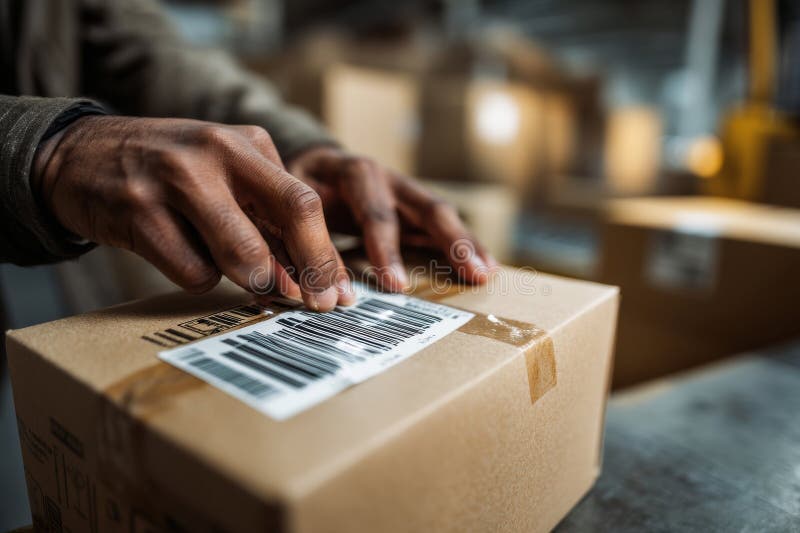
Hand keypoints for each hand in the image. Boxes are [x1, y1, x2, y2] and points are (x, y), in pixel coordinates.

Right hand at [33, 116, 354, 310]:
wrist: (78, 156)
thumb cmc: (166, 177)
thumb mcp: (220, 178)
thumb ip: (262, 221)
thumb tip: (305, 282)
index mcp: (248, 143)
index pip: (305, 204)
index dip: (327, 255)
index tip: (341, 295)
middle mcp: (219, 151)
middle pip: (295, 213)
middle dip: (313, 269)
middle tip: (317, 305)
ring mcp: (178, 177)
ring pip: (244, 254)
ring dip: (251, 281)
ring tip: (231, 271)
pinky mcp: (140, 209)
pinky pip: (193, 272)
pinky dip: (196, 276)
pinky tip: (176, 252)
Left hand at [287, 146, 496, 290]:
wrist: (303, 165)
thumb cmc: (293, 188)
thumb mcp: (288, 205)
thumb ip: (304, 238)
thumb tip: (318, 287)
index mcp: (352, 172)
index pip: (374, 209)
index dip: (386, 248)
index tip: (395, 286)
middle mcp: (385, 177)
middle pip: (424, 204)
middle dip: (450, 240)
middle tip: (470, 272)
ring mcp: (402, 191)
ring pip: (440, 214)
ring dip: (465, 243)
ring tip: (487, 272)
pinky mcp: (410, 207)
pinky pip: (441, 225)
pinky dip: (463, 245)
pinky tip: (484, 266)